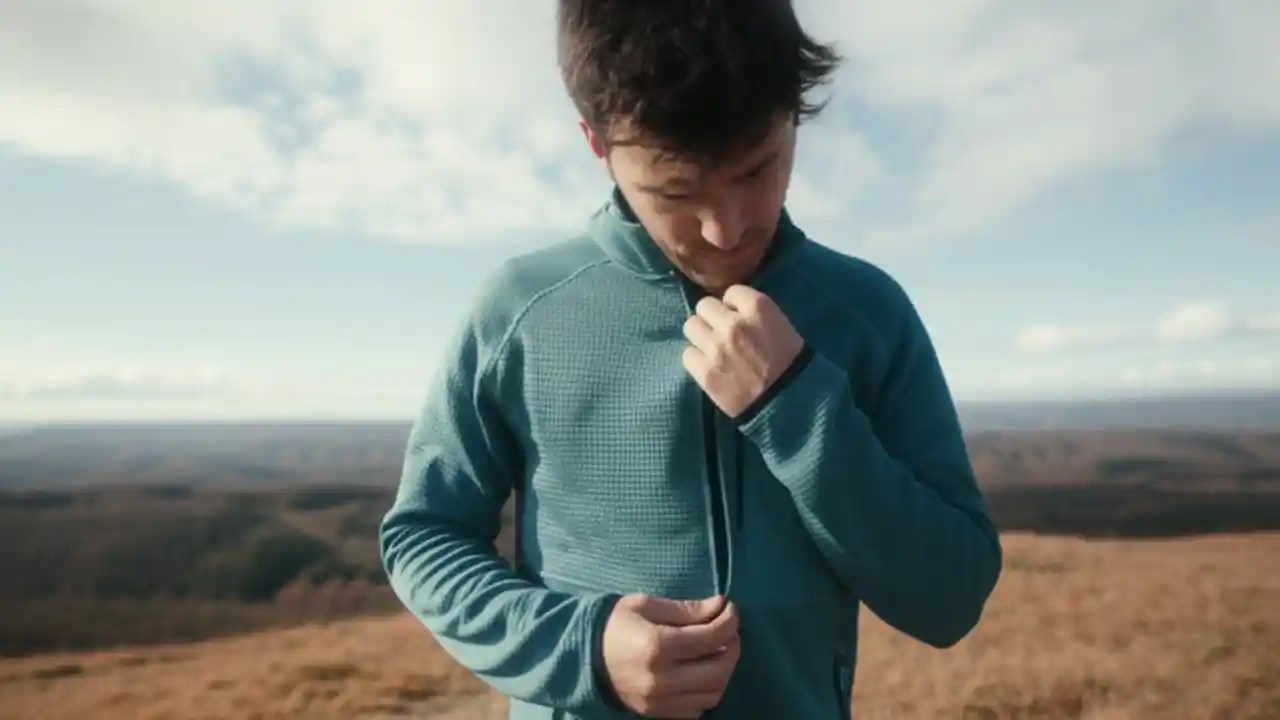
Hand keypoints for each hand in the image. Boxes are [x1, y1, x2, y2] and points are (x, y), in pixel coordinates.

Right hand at [600, 594, 740, 717]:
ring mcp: (660, 702)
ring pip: (713, 694)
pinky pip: (697, 709)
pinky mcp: (658, 714)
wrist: (585, 656)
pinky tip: (702, 673)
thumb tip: (719, 607)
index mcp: (657, 646)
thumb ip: (686, 609)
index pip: (712, 637)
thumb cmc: (617, 624)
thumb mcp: (647, 605)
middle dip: (732, 647)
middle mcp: (661, 679)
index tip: (729, 608)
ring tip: (719, 651)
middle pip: (719, 670)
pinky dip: (708, 691)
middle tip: (729, 632)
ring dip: (724, 671)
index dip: (729, 620)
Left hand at [681, 284, 803, 417]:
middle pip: (704, 305)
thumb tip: (730, 308)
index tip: (738, 317)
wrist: (789, 401)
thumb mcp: (781, 325)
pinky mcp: (706, 372)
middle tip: (721, 332)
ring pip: (691, 326)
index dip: (733, 305)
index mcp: (758, 308)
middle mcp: (733, 324)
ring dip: (701, 336)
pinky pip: (687, 354)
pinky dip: (697, 360)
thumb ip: (754, 312)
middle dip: (712, 317)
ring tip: (712, 349)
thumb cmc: (790, 362)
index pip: (730, 291)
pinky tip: (710, 366)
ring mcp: (716, 348)